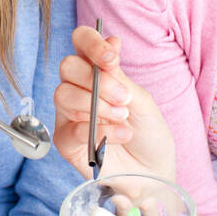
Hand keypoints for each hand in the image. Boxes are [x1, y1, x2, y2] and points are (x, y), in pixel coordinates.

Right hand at [53, 25, 176, 183]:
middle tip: (123, 98)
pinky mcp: (66, 142)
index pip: (82, 42)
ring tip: (122, 118)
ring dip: (96, 105)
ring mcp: (69, 115)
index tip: (112, 57)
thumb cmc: (149, 135)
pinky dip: (97, 130)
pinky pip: (70, 128)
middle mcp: (79, 89)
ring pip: (63, 94)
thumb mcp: (142, 101)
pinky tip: (119, 135)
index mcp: (97, 72)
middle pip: (67, 66)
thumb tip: (111, 41)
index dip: (92, 43)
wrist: (154, 173)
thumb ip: (121, 77)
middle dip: (96, 79)